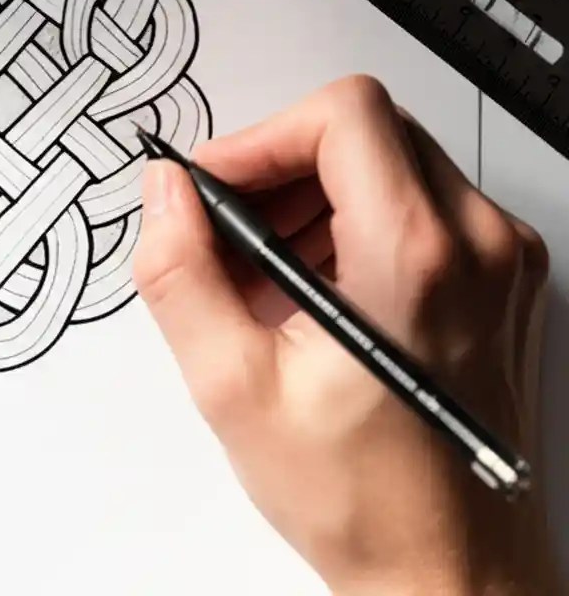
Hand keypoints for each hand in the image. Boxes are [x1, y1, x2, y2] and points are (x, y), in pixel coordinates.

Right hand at [133, 76, 559, 594]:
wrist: (446, 568)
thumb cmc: (361, 499)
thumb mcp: (233, 387)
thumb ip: (182, 274)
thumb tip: (164, 198)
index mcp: (415, 257)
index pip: (342, 114)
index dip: (260, 138)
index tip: (214, 187)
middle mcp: (477, 245)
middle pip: (364, 133)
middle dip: (278, 172)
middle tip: (227, 239)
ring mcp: (500, 263)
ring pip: (390, 167)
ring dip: (310, 204)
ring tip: (263, 285)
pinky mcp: (500, 283)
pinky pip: (418, 212)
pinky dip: (351, 232)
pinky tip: (309, 301)